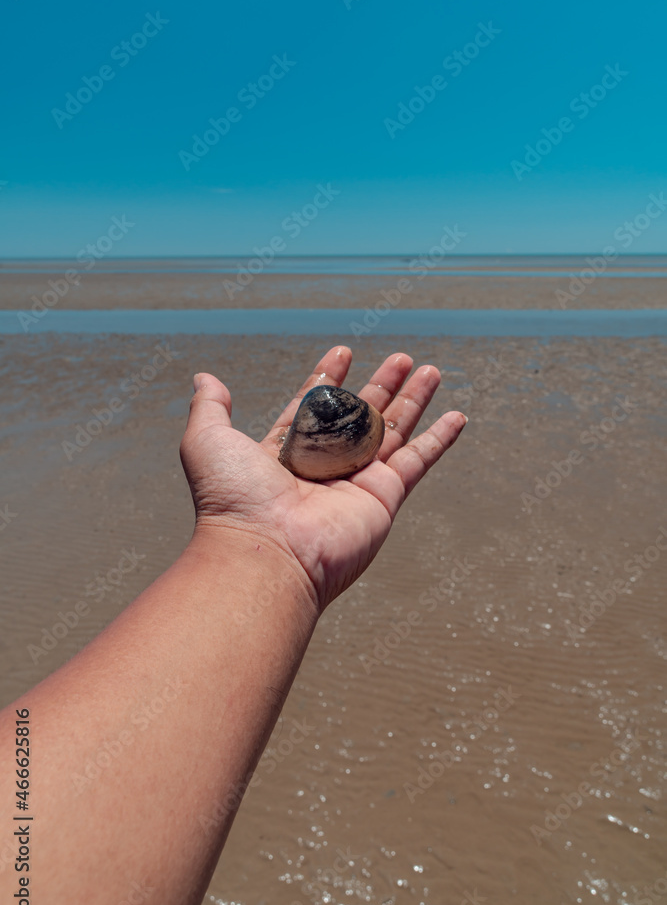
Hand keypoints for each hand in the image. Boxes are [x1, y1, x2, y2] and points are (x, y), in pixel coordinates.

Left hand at [179, 346, 466, 609]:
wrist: (266, 552)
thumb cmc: (232, 500)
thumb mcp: (207, 441)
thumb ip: (210, 408)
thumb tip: (204, 378)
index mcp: (285, 451)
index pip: (313, 406)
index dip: (327, 378)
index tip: (342, 352)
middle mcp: (324, 465)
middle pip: (360, 414)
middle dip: (381, 383)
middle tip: (401, 357)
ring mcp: (357, 481)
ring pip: (393, 430)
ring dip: (413, 399)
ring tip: (430, 369)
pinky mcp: (385, 496)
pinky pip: (419, 461)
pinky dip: (440, 439)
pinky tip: (457, 416)